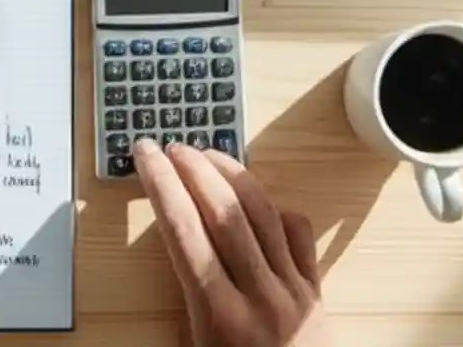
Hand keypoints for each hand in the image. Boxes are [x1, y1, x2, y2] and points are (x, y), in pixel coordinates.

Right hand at [133, 140, 327, 346]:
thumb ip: (182, 303)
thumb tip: (166, 245)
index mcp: (218, 316)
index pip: (183, 231)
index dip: (161, 185)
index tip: (144, 154)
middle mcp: (259, 296)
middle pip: (223, 212)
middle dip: (193, 170)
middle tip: (170, 146)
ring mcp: (294, 290)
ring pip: (263, 214)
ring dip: (231, 175)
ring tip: (205, 154)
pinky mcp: (318, 291)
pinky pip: (298, 235)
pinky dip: (275, 207)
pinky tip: (256, 196)